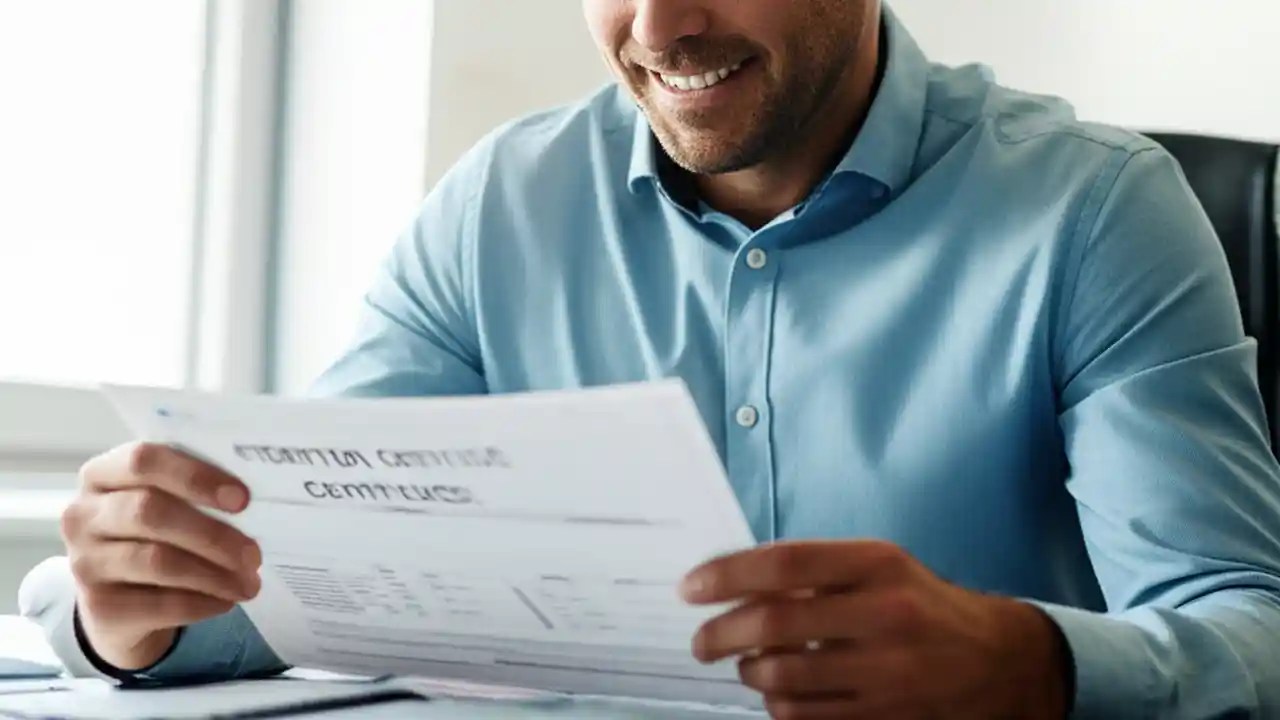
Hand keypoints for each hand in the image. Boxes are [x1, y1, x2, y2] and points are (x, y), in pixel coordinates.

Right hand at [61, 442, 261, 670]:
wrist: (120, 602)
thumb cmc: (154, 536)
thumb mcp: (165, 504)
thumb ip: (193, 492)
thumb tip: (253, 503)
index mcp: (102, 474)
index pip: (144, 461)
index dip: (196, 476)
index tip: (242, 498)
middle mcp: (83, 515)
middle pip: (150, 512)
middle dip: (212, 533)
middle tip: (254, 553)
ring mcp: (85, 563)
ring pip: (157, 561)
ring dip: (214, 574)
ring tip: (249, 583)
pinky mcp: (98, 607)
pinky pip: (159, 604)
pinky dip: (202, 603)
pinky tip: (227, 600)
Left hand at [681, 540, 1069, 718]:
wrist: (998, 661)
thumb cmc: (920, 603)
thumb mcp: (879, 567)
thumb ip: (816, 572)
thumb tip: (733, 581)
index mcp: (878, 564)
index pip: (785, 565)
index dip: (728, 575)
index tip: (691, 588)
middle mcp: (885, 614)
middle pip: (775, 626)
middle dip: (720, 635)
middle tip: (700, 642)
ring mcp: (887, 671)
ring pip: (782, 678)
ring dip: (748, 672)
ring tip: (744, 664)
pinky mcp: (885, 716)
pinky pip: (804, 716)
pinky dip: (777, 705)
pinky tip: (777, 692)